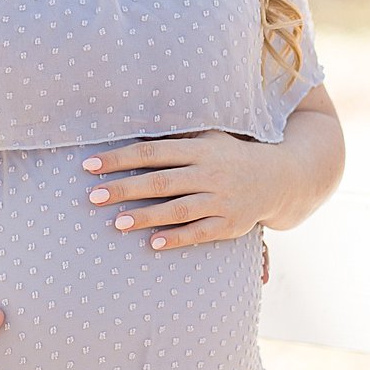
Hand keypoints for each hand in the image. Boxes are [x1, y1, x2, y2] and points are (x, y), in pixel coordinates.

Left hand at [82, 130, 279, 250]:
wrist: (280, 179)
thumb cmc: (230, 157)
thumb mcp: (208, 138)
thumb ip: (175, 138)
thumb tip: (131, 127)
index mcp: (199, 150)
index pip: (151, 152)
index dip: (120, 158)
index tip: (90, 165)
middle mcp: (209, 174)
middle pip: (160, 181)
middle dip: (125, 189)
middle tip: (94, 196)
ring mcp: (221, 200)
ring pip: (178, 209)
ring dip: (147, 216)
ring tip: (118, 223)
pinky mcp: (231, 224)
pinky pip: (200, 232)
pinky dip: (177, 237)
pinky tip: (153, 242)